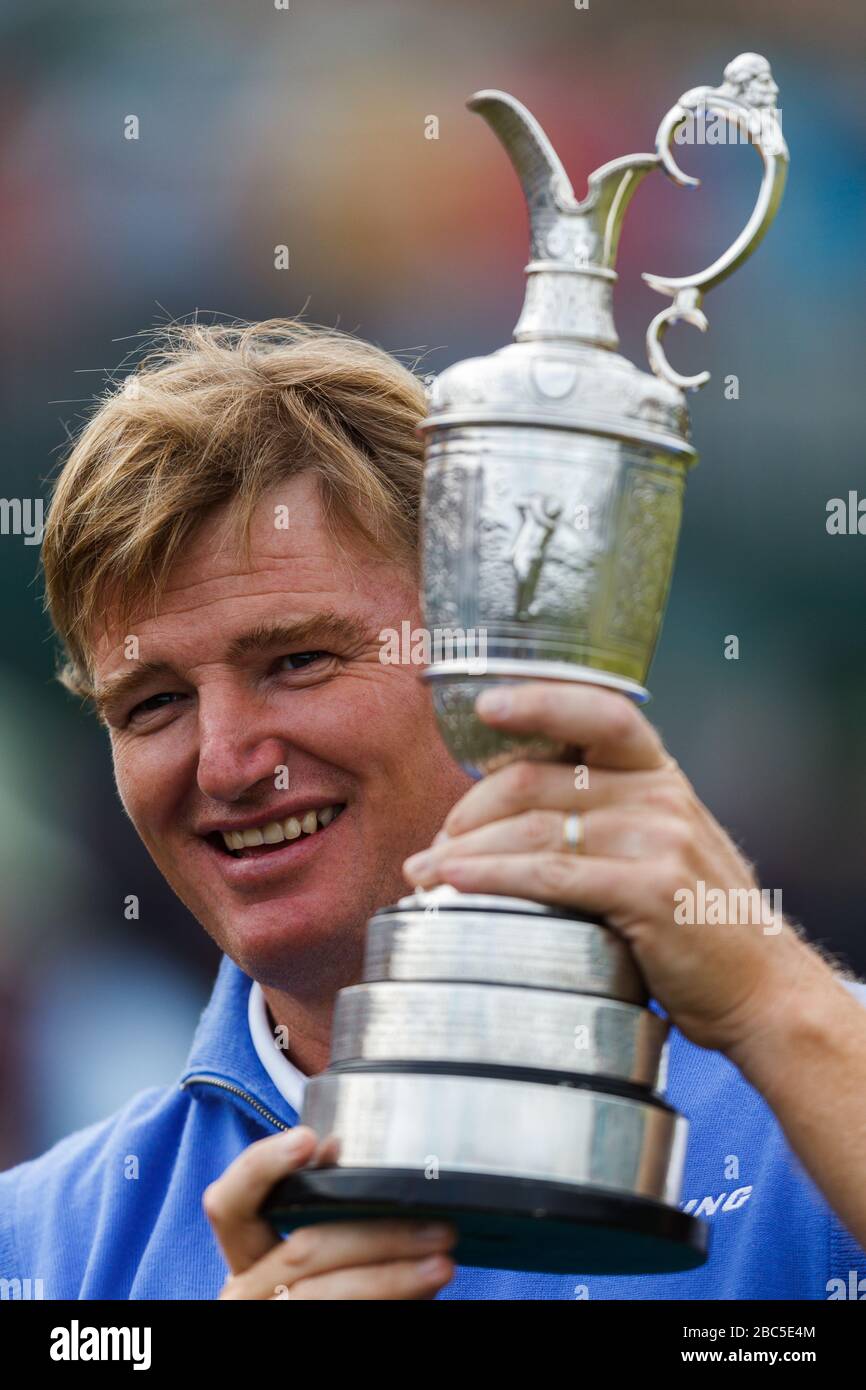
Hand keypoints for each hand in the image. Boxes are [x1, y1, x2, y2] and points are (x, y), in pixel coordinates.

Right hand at [204, 1126, 456, 1298]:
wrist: (336, 1312)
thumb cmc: (331, 1283)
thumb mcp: (326, 1248)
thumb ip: (330, 1204)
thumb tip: (337, 1147)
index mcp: (246, 1251)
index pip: (229, 1203)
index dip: (262, 1167)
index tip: (309, 1138)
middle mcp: (246, 1287)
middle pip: (304, 1248)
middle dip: (377, 1234)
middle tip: (437, 1226)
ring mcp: (269, 1315)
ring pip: (330, 1289)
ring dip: (394, 1273)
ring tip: (442, 1261)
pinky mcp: (297, 1338)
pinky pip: (348, 1315)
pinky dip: (391, 1298)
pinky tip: (425, 1289)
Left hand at [403, 681, 813, 1057]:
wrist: (760, 987)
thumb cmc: (692, 918)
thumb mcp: (658, 843)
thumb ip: (600, 813)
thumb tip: (500, 812)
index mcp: (658, 772)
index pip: (596, 712)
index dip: (538, 701)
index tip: (484, 705)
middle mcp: (660, 794)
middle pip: (538, 779)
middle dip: (470, 810)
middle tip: (434, 843)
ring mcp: (658, 839)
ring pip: (533, 828)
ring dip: (464, 851)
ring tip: (423, 874)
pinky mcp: (649, 890)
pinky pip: (549, 874)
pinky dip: (491, 877)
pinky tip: (454, 883)